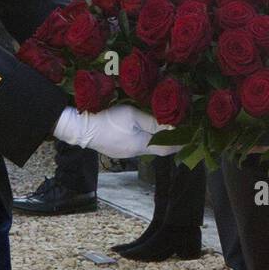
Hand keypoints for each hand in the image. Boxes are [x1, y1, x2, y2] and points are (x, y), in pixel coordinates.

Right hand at [52, 104, 180, 158]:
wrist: (79, 128)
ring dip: (153, 139)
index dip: (178, 144)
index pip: (166, 149)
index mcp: (140, 146)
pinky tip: (138, 130)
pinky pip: (133, 145)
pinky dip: (141, 139)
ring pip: (144, 147)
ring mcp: (123, 153)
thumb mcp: (132, 115)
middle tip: (175, 129)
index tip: (189, 138)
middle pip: (156, 149)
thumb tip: (171, 127)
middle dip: (166, 141)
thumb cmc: (107, 119)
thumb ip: (152, 122)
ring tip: (158, 127)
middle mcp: (133, 153)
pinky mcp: (114, 150)